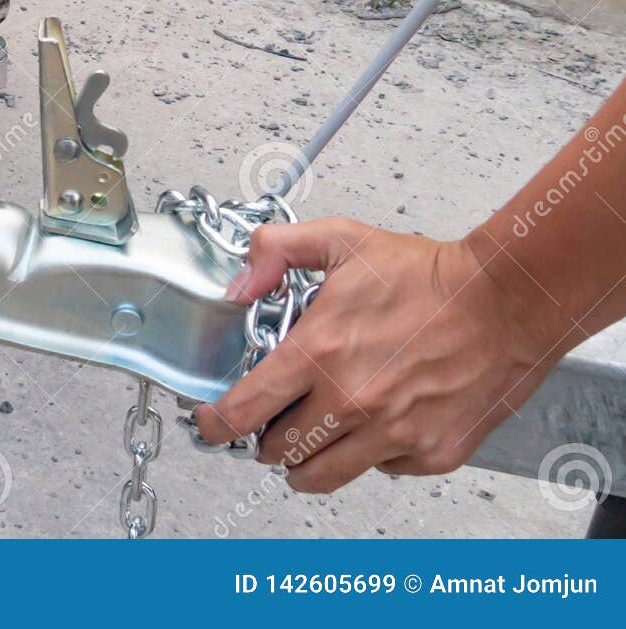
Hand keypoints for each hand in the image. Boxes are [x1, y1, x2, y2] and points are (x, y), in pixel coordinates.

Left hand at [192, 216, 568, 493]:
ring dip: (304, 462)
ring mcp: (393, 435)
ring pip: (321, 476)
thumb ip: (275, 252)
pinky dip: (368, 453)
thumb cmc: (429, 276)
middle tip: (272, 418)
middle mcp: (351, 402)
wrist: (506, 301)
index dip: (215, 423)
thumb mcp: (341, 240)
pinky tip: (374, 421)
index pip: (243, 411)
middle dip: (264, 437)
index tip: (209, 423)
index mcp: (320, 354)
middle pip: (276, 450)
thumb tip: (239, 286)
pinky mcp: (430, 454)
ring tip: (309, 435)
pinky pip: (379, 470)